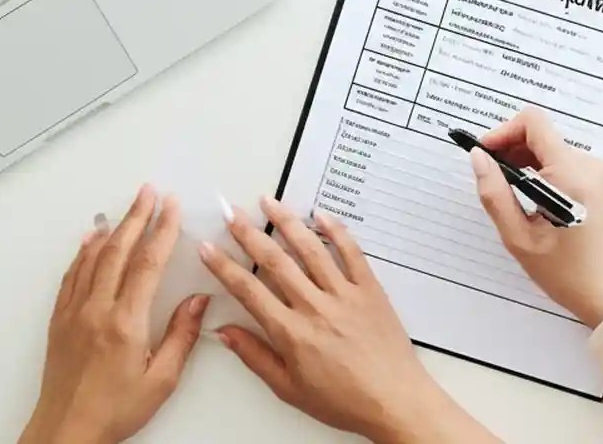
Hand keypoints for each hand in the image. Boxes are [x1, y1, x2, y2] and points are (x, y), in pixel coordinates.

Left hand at [20, 186, 209, 443]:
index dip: (162, 230)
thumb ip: (181, 336)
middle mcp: (96, 311)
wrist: (66, 431)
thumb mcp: (161, 380)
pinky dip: (83, 253)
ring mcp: (74, 313)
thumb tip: (197, 302)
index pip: (148, 263)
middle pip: (118, 250)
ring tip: (126, 209)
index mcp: (125, 323)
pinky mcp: (60, 321)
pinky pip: (72, 275)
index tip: (172, 208)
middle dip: (137, 216)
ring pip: (93, 258)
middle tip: (149, 193)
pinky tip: (89, 241)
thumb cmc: (113, 411)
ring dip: (112, 228)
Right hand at [200, 197, 497, 443]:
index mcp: (291, 333)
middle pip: (275, 262)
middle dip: (248, 234)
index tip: (207, 248)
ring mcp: (345, 294)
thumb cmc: (343, 400)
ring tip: (269, 202)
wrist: (394, 400)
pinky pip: (351, 253)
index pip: (248, 291)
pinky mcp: (370, 289)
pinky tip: (320, 215)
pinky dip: (336, 231)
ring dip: (287, 222)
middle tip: (231, 213)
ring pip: (310, 249)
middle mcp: (315, 307)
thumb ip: (255, 356)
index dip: (223, 267)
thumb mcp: (289, 388)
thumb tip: (224, 332)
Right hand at [471, 108, 602, 327]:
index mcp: (571, 175)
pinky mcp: (597, 178)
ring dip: (525, 161)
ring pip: (549, 146)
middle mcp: (588, 164)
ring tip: (511, 194)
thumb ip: (495, 193)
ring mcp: (596, 170)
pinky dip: (541, 169)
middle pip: (541, 133)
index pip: (534, 123)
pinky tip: (531, 197)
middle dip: (511, 149)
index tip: (485, 155)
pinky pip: (561, 160)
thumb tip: (478, 157)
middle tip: (492, 178)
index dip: (503, 132)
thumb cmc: (563, 272)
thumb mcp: (518, 237)